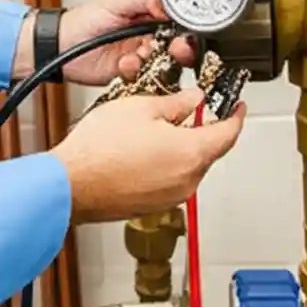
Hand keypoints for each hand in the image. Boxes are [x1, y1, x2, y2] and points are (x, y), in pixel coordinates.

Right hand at [51, 89, 246, 223]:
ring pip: (188, 166)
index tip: (237, 107)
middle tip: (190, 111)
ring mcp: (170, 197)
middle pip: (208, 151)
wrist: (69, 186)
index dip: (235, 116)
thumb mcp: (142, 108)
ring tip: (154, 129)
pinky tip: (141, 151)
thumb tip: (193, 100)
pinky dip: (164, 164)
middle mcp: (187, 181)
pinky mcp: (153, 205)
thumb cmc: (98, 150)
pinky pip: (170, 180)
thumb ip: (177, 103)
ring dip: (180, 147)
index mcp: (191, 153)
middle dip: (202, 129)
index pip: (229, 133)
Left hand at [54, 0, 194, 85]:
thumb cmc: (84, 20)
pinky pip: (144, 78)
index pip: (178, 23)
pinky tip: (123, 65)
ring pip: (163, 65)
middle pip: (178, 47)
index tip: (186, 34)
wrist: (59, 47)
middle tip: (175, 49)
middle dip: (180, 50)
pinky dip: (135, 72)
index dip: (186, 30)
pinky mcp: (130, 75)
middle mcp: (148, 37)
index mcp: (149, 16)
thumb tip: (168, 4)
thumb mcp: (115, 0)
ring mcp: (140, 57)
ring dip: (153, 61)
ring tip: (137, 56)